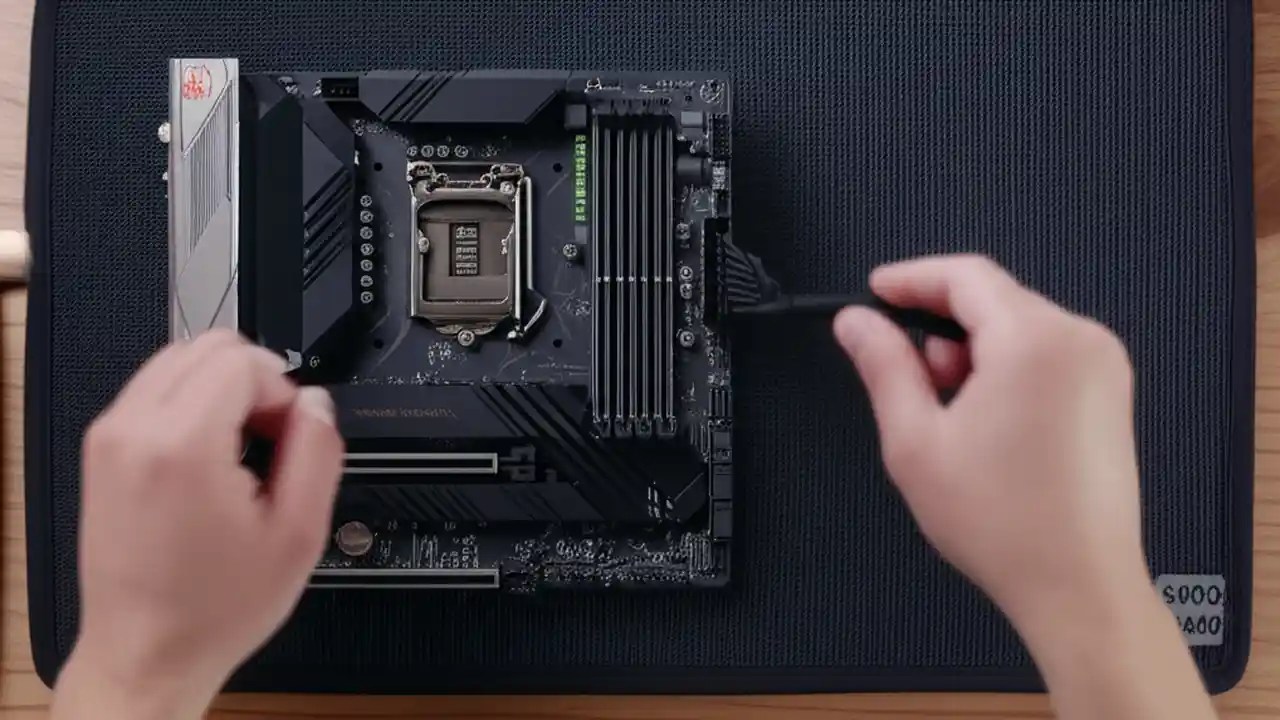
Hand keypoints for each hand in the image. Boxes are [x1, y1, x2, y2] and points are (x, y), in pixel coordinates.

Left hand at [52, 330, 343, 719]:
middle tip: (273, 437)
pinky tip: (213, 458)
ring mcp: (110, 438)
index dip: (283, 389)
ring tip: (243, 450)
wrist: (147, 650)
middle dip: (254, 381)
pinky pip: (155, 390)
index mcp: (181, 445)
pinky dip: (192, 405)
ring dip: (222, 389)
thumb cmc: (211, 608)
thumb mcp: (299, 535)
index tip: (292, 432)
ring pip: (180, 360)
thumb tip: (315, 405)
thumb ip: (318, 452)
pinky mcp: (102, 450)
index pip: (243, 360)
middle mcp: (133, 431)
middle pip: (209, 346)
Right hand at [833, 256, 1143, 624]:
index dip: (912, 277)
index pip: (966, 275)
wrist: (1078, 584)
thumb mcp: (915, 440)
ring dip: (974, 348)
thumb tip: (855, 321)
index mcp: (1034, 341)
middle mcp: (1080, 339)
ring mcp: (1103, 365)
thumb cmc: (1002, 523)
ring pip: (1020, 325)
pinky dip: (1006, 366)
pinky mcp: (1110, 393)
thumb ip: (883, 367)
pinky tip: (983, 417)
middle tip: (907, 373)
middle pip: (995, 297)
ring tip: (947, 409)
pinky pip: (1047, 352)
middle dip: (941, 323)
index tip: (876, 291)